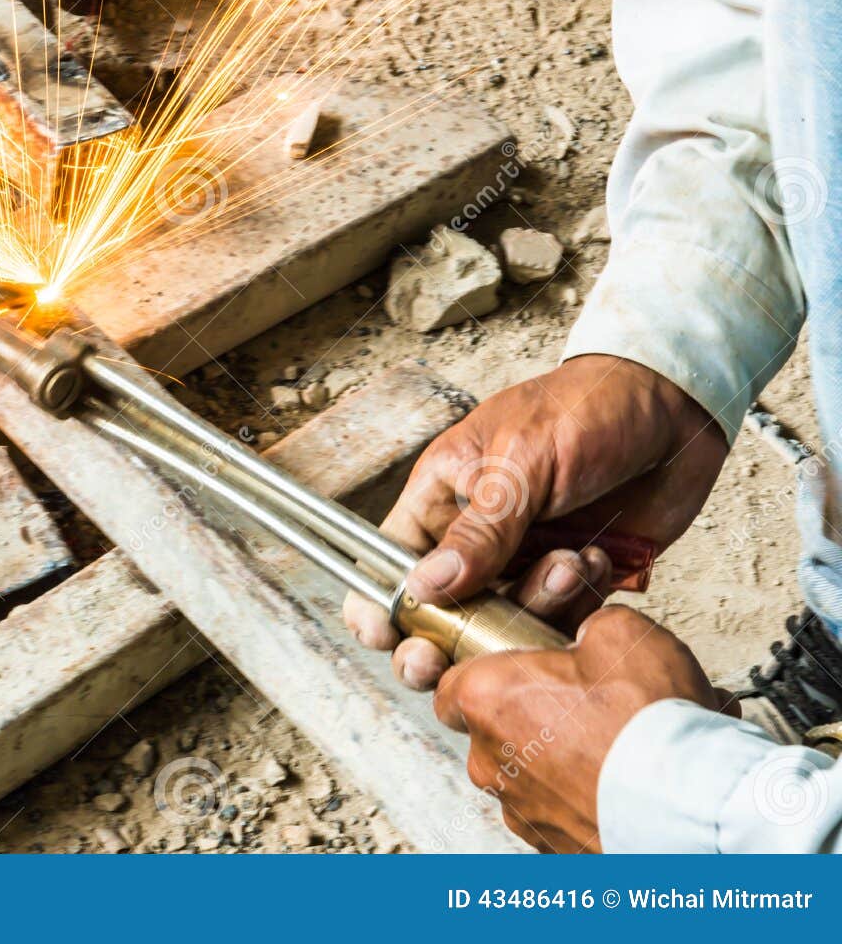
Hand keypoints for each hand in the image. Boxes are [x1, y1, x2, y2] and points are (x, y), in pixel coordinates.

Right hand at [344, 354, 726, 688]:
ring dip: (535, 604)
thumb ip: (477, 531)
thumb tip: (423, 588)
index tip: (389, 637)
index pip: (390, 560)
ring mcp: (524, 559)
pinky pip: (561, 617)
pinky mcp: (572, 575)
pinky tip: (598, 558)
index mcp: (441, 496)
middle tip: (468, 648)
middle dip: (447, 639)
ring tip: (569, 562)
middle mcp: (476, 535)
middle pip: (440, 610)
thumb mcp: (521, 462)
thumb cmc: (586, 407)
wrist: (674, 406)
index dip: (380, 604)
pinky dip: (578, 601)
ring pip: (503, 620)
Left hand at [433, 606, 729, 851]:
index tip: (520, 668)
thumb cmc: (647, 723)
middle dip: (543, 714)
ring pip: (537, 772)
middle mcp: (491, 761)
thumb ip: (589, 628)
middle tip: (592, 703)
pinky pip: (566, 810)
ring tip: (630, 743)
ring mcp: (521, 810)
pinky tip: (637, 778)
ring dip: (573, 755)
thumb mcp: (621, 633)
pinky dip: (594, 794)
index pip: (453, 684)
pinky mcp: (554, 847)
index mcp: (487, 700)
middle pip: (500, 728)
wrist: (690, 806)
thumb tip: (592, 637)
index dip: (487, 671)